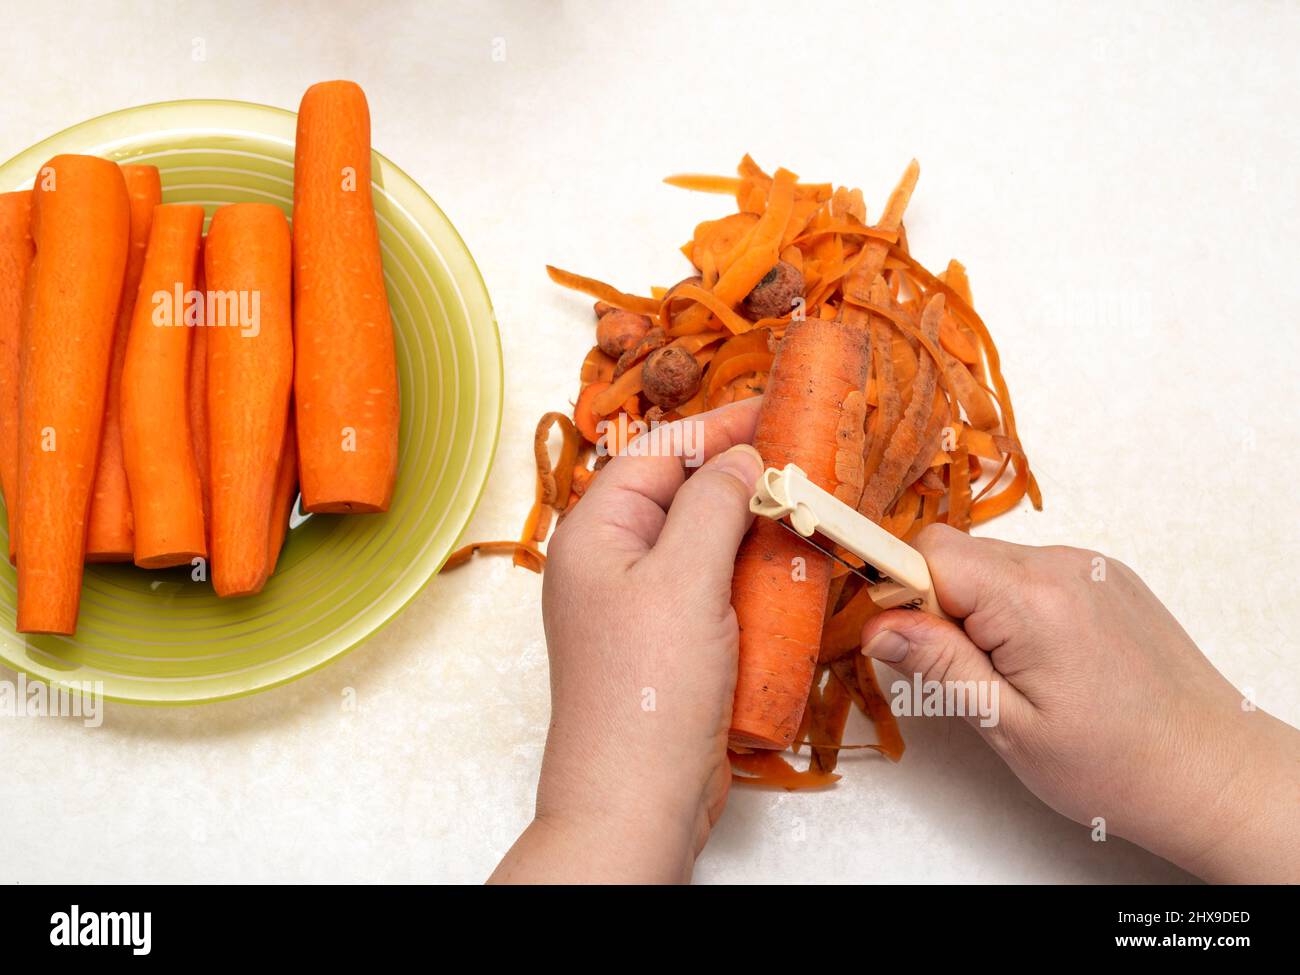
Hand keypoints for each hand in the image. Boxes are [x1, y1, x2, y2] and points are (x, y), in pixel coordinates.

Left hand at [490, 399, 762, 883]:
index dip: (716, 427)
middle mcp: (609, 561)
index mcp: (594, 532)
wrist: (635, 799)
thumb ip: (712, 505)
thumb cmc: (648, 689)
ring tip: (805, 509)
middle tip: (802, 460)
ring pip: (700, 542)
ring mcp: (637, 604)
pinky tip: (789, 570)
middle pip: (679, 494)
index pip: (657, 454)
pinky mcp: (667, 643)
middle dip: (739, 475)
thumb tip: (740, 457)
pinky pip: (711, 588)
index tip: (775, 410)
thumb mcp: (684, 579)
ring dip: (751, 526)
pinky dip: (750, 574)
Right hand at [861, 525, 1299, 882]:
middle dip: (935, 600)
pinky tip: (1039, 656)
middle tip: (956, 671)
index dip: (899, 587)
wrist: (1212, 770)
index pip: (930, 552)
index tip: (895, 637)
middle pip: (958, 551)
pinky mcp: (1106, 575)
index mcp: (1033, 601)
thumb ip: (940, 664)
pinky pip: (1031, 570)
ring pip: (992, 561)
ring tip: (1005, 671)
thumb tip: (876, 625)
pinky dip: (1013, 603)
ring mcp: (1088, 566)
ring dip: (975, 603)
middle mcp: (1061, 565)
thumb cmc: (1112, 764)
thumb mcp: (1009, 726)